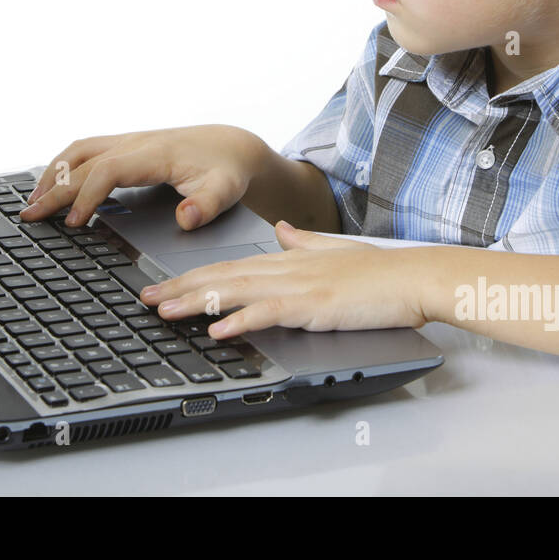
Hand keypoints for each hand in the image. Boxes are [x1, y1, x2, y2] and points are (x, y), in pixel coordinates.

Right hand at [18, 124, 267, 228]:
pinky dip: (63, 168)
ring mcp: (127, 142)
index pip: (108, 171)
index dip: (88, 196)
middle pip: (84, 162)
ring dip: (53, 175)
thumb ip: (207, 206)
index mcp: (154, 154)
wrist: (231, 146)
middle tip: (31, 216)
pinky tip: (54, 187)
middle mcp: (135, 143)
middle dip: (56, 190)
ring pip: (78, 151)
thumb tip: (186, 218)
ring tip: (33, 202)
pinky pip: (85, 152)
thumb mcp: (225, 190)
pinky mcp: (124, 147)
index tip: (75, 223)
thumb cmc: (226, 169)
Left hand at [138, 220, 431, 336]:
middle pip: (222, 277)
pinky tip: (218, 329)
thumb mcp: (334, 249)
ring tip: (165, 310)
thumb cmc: (379, 271)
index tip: (163, 283)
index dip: (192, 275)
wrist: (413, 277)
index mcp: (288, 259)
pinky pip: (270, 313)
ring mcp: (299, 286)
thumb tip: (282, 230)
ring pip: (237, 291)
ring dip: (197, 301)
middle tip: (144, 298)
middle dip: (180, 288)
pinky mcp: (315, 305)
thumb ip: (304, 241)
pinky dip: (241, 320)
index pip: (229, 266)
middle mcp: (286, 268)